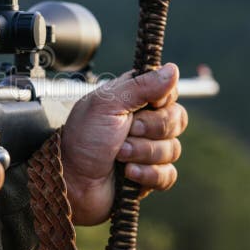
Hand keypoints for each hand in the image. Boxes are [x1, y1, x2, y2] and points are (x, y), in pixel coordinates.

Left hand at [62, 63, 187, 225]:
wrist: (72, 180)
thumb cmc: (82, 139)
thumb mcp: (106, 105)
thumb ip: (141, 86)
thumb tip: (173, 69)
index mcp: (134, 99)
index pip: (169, 91)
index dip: (163, 99)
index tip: (150, 103)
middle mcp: (145, 122)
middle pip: (177, 119)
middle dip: (150, 129)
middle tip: (126, 132)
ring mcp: (149, 150)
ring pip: (173, 148)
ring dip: (142, 152)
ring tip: (118, 154)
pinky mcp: (150, 175)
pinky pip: (168, 174)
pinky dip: (147, 174)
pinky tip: (128, 173)